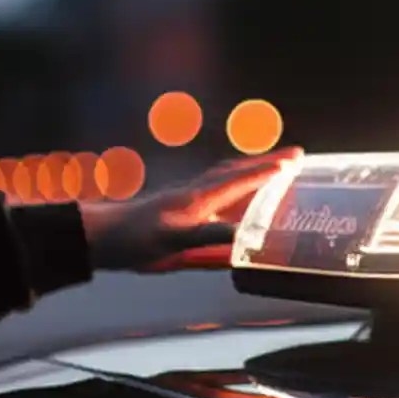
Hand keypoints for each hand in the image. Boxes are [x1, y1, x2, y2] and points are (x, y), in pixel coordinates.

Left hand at [80, 147, 301, 272]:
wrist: (101, 237)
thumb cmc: (136, 240)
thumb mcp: (175, 243)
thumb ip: (211, 237)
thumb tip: (248, 234)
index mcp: (199, 200)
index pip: (241, 180)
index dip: (267, 173)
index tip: (294, 163)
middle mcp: (197, 193)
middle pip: (239, 170)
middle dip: (268, 162)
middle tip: (297, 154)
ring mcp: (189, 197)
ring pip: (228, 175)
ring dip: (253, 167)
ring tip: (275, 164)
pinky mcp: (182, 205)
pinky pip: (217, 186)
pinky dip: (235, 180)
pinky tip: (237, 189)